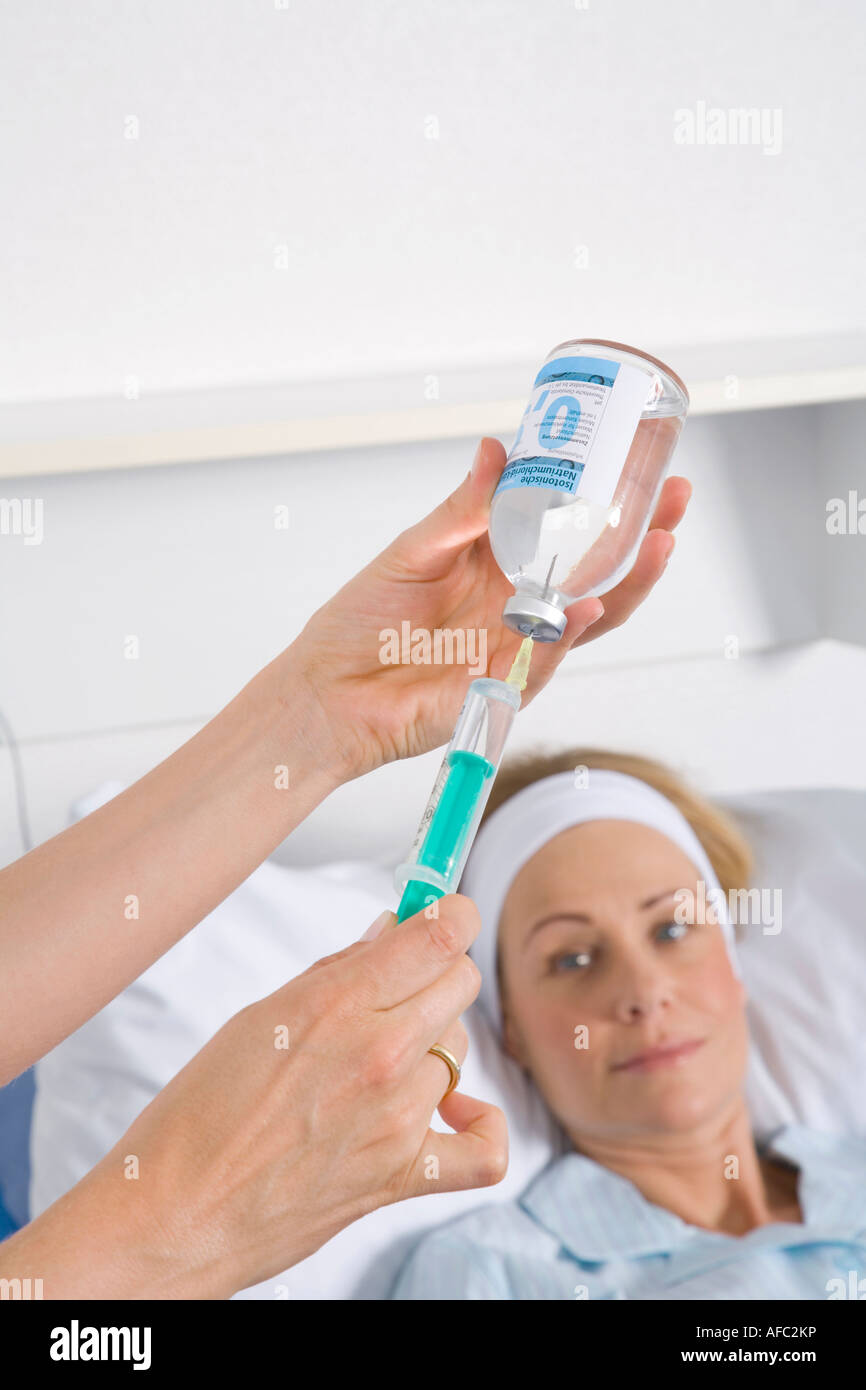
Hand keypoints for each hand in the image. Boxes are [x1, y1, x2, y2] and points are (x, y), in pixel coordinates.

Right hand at [8, 895, 504, 1297]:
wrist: (174, 1214)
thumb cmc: (199, 1114)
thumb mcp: (259, 1016)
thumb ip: (338, 971)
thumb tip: (391, 933)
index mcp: (337, 1003)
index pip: (442, 935)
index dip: (450, 915)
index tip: (441, 914)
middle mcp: (381, 1054)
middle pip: (461, 982)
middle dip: (436, 972)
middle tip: (398, 986)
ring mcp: (399, 1117)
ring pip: (459, 1049)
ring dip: (432, 1044)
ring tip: (381, 1059)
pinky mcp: (404, 1176)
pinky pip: (484, 1149)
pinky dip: (480, 1125)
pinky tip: (452, 1110)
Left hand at [289, 437, 690, 780]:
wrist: (329, 690)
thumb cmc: (362, 622)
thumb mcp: (414, 550)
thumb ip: (462, 509)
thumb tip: (498, 450)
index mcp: (500, 563)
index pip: (568, 528)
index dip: (608, 501)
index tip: (641, 463)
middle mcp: (519, 602)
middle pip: (597, 570)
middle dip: (641, 537)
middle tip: (674, 501)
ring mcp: (519, 644)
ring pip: (590, 616)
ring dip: (627, 584)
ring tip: (656, 545)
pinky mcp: (507, 685)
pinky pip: (548, 658)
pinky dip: (568, 633)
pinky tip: (586, 606)